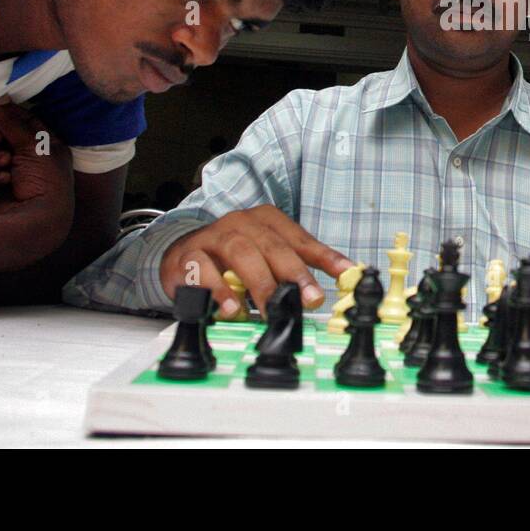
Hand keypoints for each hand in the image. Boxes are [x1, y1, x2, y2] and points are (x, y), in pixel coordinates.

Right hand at [0, 98, 74, 259]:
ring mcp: (10, 173)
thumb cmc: (45, 180)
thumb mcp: (34, 147)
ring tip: (4, 164)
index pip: (27, 122)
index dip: (11, 114)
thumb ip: (12, 122)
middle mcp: (30, 159)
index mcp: (48, 147)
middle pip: (4, 136)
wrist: (35, 219)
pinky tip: (2, 181)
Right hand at [160, 205, 355, 319]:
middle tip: (310, 300)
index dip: (325, 256)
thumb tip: (330, 289)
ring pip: (241, 253)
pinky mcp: (189, 255)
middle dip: (294, 274)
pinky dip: (219, 290)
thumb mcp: (266, 258)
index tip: (346, 274)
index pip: (301, 239)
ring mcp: (214, 236)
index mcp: (267, 220)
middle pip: (273, 245)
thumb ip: (295, 270)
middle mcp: (242, 222)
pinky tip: (231, 308)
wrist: (183, 255)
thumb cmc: (232, 259)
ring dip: (260, 283)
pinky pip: (203, 269)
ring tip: (272, 310)